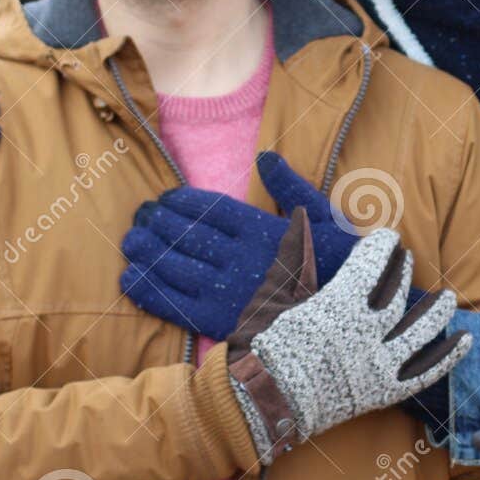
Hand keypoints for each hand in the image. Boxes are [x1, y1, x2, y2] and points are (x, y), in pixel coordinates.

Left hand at [118, 154, 362, 339]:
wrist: (350, 324)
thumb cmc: (338, 267)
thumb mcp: (323, 220)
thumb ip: (290, 187)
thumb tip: (264, 156)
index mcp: (264, 231)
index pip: (211, 208)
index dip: (182, 200)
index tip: (166, 197)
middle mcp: (242, 259)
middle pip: (187, 234)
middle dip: (158, 222)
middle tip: (141, 215)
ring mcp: (229, 293)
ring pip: (174, 266)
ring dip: (147, 251)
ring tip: (131, 240)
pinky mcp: (220, 324)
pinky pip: (174, 305)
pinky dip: (148, 291)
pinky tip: (130, 278)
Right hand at [225, 210, 470, 461]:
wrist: (258, 406)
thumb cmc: (261, 349)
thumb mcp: (274, 296)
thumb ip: (295, 254)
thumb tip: (300, 214)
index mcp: (338, 306)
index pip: (372, 266)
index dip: (382, 248)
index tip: (387, 237)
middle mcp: (365, 334)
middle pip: (397, 296)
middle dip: (402, 271)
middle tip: (405, 258)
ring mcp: (378, 366)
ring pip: (419, 333)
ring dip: (436, 312)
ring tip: (447, 297)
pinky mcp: (382, 393)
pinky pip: (423, 375)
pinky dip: (447, 358)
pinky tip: (465, 340)